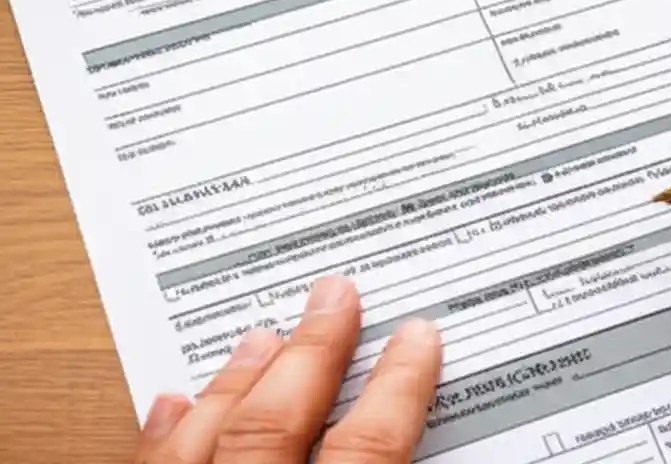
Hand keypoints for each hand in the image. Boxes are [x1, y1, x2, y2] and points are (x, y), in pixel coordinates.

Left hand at [133, 276, 440, 462]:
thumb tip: (435, 443)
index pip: (368, 448)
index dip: (399, 387)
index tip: (418, 337)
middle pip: (277, 424)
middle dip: (312, 353)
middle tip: (336, 295)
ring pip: (204, 441)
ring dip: (236, 383)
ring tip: (261, 335)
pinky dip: (163, 435)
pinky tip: (173, 403)